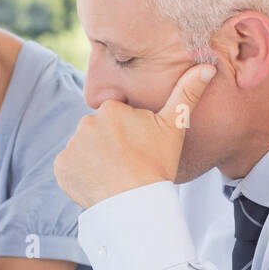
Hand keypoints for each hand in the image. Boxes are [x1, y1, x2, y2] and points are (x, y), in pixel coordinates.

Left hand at [54, 62, 216, 208]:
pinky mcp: (60, 167)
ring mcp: (72, 145)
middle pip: (99, 133)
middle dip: (110, 145)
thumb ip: (187, 94)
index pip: (117, 119)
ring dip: (95, 160)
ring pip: (84, 150)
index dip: (129, 135)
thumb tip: (207, 67)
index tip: (138, 149)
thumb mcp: (175, 127)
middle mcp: (86, 122)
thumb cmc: (158, 165)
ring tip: (114, 175)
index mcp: (111, 109)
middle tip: (127, 164)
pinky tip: (98, 183)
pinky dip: (80, 175)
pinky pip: (70, 167)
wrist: (137, 203)